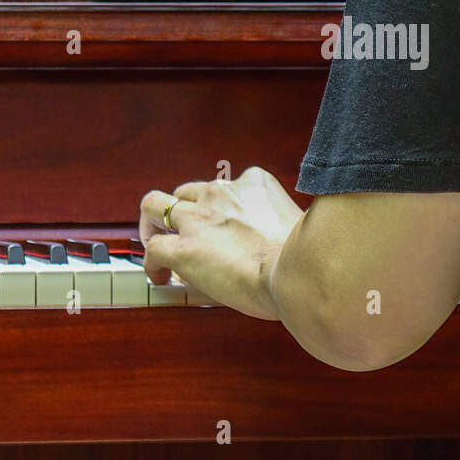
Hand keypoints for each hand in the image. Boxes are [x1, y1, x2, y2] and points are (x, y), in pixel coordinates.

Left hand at [139, 166, 304, 320]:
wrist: (298, 273)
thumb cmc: (307, 257)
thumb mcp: (299, 223)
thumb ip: (281, 223)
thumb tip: (278, 244)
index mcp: (254, 184)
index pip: (225, 186)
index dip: (217, 208)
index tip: (220, 225)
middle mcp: (221, 193)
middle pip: (185, 191)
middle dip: (179, 209)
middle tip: (181, 231)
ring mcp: (198, 218)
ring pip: (154, 206)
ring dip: (154, 225)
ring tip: (156, 243)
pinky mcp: (183, 249)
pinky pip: (153, 249)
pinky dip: (152, 263)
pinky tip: (160, 276)